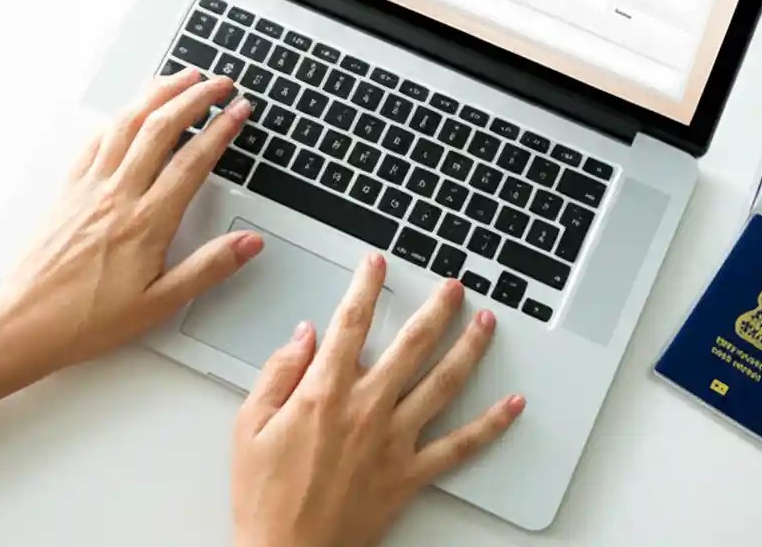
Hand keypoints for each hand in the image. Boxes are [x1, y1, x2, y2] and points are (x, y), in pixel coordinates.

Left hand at [0, 68, 263, 378]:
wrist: (24, 321)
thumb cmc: (88, 319)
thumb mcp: (161, 303)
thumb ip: (209, 268)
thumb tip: (248, 243)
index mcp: (147, 221)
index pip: (193, 160)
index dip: (221, 129)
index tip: (239, 110)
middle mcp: (118, 194)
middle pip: (162, 127)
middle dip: (195, 97)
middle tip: (219, 83)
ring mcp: (90, 187)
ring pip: (127, 123)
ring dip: (157, 94)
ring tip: (180, 78)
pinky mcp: (68, 190)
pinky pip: (95, 141)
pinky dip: (118, 118)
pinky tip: (128, 112)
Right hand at [231, 254, 524, 546]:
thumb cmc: (264, 497)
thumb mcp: (248, 426)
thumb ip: (278, 374)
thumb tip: (303, 337)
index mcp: (324, 393)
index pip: (351, 324)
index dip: (366, 286)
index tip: (377, 263)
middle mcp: (367, 409)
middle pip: (412, 344)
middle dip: (436, 308)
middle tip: (454, 285)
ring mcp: (394, 441)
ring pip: (444, 383)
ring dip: (470, 348)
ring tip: (487, 322)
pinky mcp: (411, 474)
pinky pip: (461, 446)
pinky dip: (492, 424)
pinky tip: (512, 404)